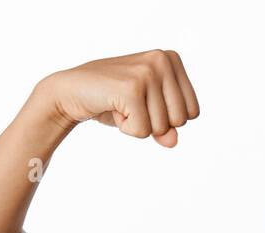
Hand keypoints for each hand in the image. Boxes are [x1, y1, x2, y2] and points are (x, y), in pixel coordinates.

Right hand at [37, 50, 200, 146]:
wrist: (71, 92)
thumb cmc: (112, 101)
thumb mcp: (147, 114)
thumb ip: (166, 127)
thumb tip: (173, 140)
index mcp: (172, 60)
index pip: (192, 112)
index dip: (166, 118)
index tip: (143, 102)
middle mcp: (162, 60)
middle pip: (180, 121)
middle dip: (154, 123)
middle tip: (130, 105)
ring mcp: (147, 72)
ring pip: (161, 128)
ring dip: (138, 125)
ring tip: (120, 105)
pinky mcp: (131, 87)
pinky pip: (142, 131)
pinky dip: (126, 128)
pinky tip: (112, 108)